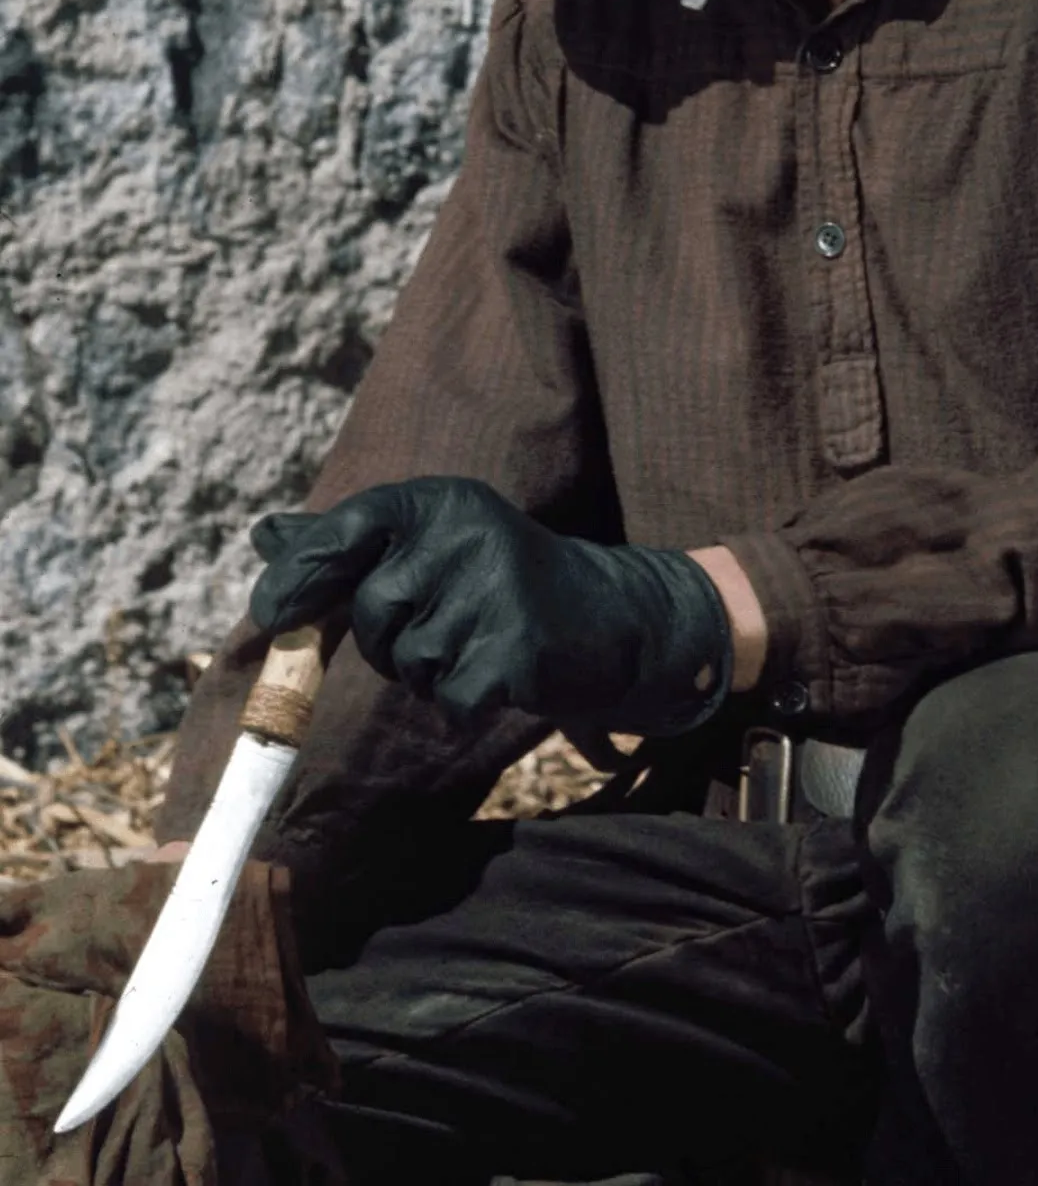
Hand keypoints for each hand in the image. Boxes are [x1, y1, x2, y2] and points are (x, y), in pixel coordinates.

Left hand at [248, 477, 732, 737]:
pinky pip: (448, 698)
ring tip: (476, 646)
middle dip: (386, 641)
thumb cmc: (498, 583)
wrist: (608, 618)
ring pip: (408, 660)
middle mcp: (468, 531)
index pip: (350, 526)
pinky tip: (498, 677)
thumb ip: (348, 543)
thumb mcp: (430, 544)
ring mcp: (496, 588)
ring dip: (428, 673)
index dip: (301, 571)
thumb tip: (263, 533)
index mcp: (441, 501)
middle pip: (372, 609)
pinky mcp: (518, 647)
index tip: (268, 612)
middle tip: (435, 633)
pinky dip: (463, 702)